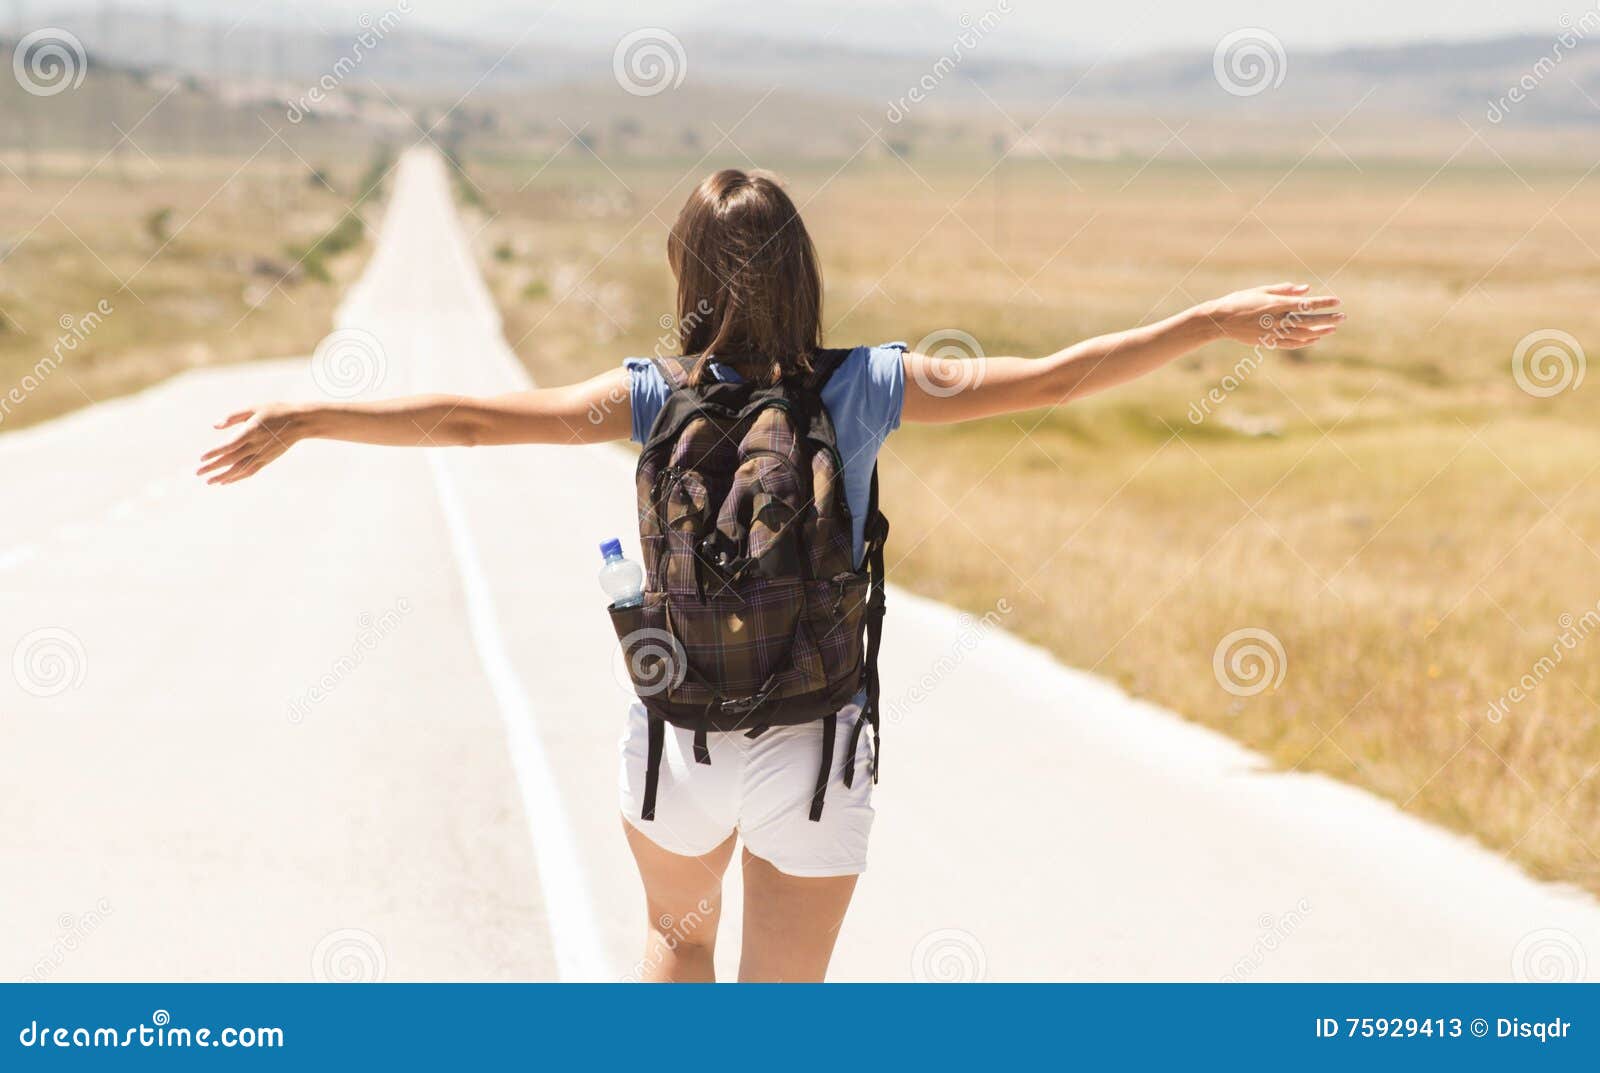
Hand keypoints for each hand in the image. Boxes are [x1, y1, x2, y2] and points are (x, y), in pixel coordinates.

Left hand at [196, 403, 304, 484]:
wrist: (300, 422)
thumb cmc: (275, 411)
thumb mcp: (254, 408)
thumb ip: (233, 417)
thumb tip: (215, 426)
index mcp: (251, 431)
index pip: (229, 446)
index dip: (215, 453)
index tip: (201, 458)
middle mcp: (256, 446)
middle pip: (231, 460)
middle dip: (213, 467)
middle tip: (197, 472)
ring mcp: (262, 455)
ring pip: (240, 469)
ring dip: (223, 476)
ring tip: (209, 481)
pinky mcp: (267, 459)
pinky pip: (250, 471)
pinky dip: (237, 477)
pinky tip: (226, 481)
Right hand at [1198, 282, 1342, 349]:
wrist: (1219, 321)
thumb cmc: (1239, 301)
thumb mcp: (1261, 290)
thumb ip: (1284, 290)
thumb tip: (1306, 289)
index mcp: (1275, 304)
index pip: (1305, 304)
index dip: (1322, 303)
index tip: (1337, 301)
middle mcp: (1275, 319)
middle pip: (1307, 321)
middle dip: (1327, 318)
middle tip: (1342, 317)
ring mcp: (1272, 332)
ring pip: (1301, 334)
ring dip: (1319, 331)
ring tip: (1332, 328)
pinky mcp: (1267, 341)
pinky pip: (1290, 343)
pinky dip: (1304, 342)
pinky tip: (1315, 339)